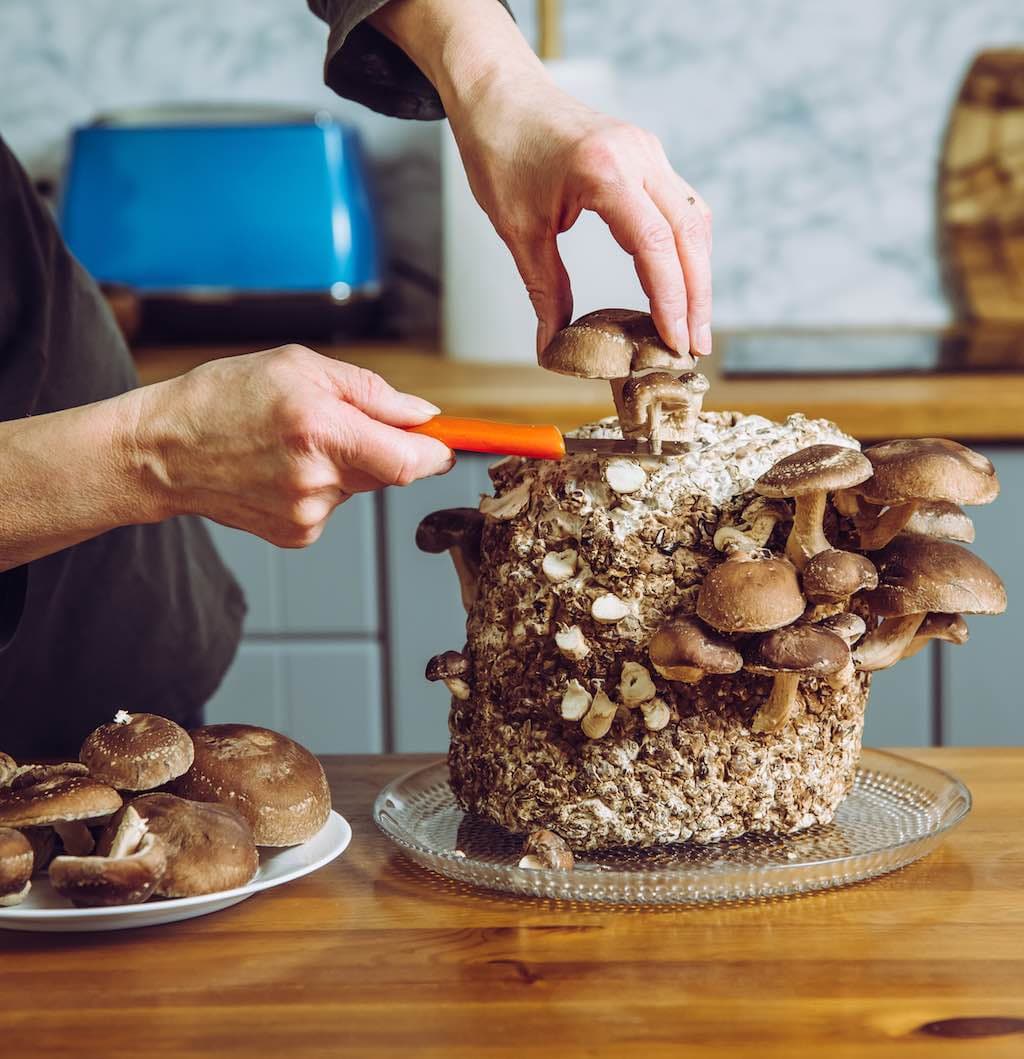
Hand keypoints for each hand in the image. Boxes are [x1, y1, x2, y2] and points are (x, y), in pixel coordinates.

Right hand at [128, 345, 452, 546]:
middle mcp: (317, 480)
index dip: (438, 453)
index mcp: (321, 430)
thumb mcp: (300, 368)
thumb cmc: (224, 398)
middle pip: (388, 471)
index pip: (410, 461)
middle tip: (339, 422)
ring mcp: (306, 514)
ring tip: (294, 444)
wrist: (162, 451)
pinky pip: (335, 504)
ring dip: (346, 464)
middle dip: (380, 445)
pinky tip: (282, 470)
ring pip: (359, 486)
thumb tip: (424, 415)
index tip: (450, 444)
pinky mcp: (296, 535)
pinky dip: (323, 485)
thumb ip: (372, 392)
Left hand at [448, 76, 712, 356]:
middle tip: (695, 348)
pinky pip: (680, 206)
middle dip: (696, 296)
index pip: (655, 245)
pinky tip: (679, 283)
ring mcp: (647, 151)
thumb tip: (554, 344)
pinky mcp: (646, 155)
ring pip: (693, 219)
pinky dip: (685, 249)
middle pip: (689, 234)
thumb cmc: (500, 150)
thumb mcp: (516, 228)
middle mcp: (638, 156)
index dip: (671, 300)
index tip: (675, 342)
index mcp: (604, 171)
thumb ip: (544, 288)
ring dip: (697, 274)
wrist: (498, 92)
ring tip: (692, 325)